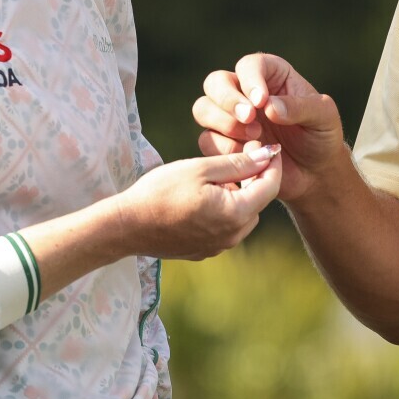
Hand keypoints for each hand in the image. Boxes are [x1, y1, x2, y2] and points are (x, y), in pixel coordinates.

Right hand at [114, 148, 281, 260]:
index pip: (270, 187)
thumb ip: (237, 164)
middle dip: (254, 180)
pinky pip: (226, 228)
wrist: (127, 226)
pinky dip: (224, 211)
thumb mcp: (200, 169)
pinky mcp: (204, 251)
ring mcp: (218, 247)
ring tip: (215, 179)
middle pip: (258, 203)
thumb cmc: (161, 192)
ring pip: (243, 217)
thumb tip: (266, 156)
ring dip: (239, 197)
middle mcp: (232, 236)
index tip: (268, 146)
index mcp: (235, 214)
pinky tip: (202, 198)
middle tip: (239, 157)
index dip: (272, 164)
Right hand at [193, 53, 345, 202]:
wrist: (315, 173)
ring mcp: (231, 117)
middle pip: (215, 82)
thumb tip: (269, 106)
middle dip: (227, 99)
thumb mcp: (323, 117)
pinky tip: (249, 154)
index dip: (251, 80)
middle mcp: (245, 92)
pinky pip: (206, 139)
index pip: (249, 65)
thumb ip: (300, 107)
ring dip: (223, 122)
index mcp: (271, 75)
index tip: (261, 102)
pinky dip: (224, 147)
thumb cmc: (321, 137)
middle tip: (249, 118)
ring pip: (203, 108)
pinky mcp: (224, 143)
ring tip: (254, 136)